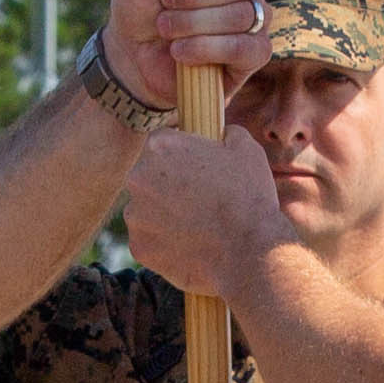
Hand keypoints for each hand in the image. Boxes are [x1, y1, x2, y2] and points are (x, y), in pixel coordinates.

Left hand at [102, 0, 269, 109]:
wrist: (130, 51)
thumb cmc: (141, 0)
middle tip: (165, 0)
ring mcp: (256, 19)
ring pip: (240, 15)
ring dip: (190, 23)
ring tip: (165, 27)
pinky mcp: (253, 55)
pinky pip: (244, 48)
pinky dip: (203, 49)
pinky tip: (179, 50)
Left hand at [122, 128, 287, 297]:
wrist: (248, 250)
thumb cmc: (248, 196)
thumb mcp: (246, 148)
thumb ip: (227, 131)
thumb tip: (223, 131)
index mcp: (159, 146)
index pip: (161, 143)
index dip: (180, 155)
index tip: (196, 168)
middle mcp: (137, 177)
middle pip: (148, 176)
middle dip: (168, 185)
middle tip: (198, 199)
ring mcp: (135, 215)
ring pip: (147, 210)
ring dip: (164, 215)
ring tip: (197, 225)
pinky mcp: (139, 247)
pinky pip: (149, 240)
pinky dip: (165, 243)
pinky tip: (191, 245)